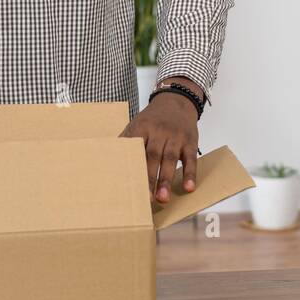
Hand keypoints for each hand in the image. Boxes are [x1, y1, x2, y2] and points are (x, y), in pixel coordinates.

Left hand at [120, 81, 200, 203]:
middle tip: (146, 199)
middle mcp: (159, 131)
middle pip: (153, 156)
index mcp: (142, 128)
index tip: (127, 186)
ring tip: (162, 198)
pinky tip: (189, 187)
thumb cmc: (152, 119)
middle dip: (149, 178)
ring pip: (170, 159)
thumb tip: (109, 163)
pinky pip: (191, 159)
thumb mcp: (136, 124)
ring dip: (166, 180)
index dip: (132, 167)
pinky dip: (190, 174)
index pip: (135, 149)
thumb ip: (126, 142)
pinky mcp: (190, 141)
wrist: (176, 100)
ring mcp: (176, 136)